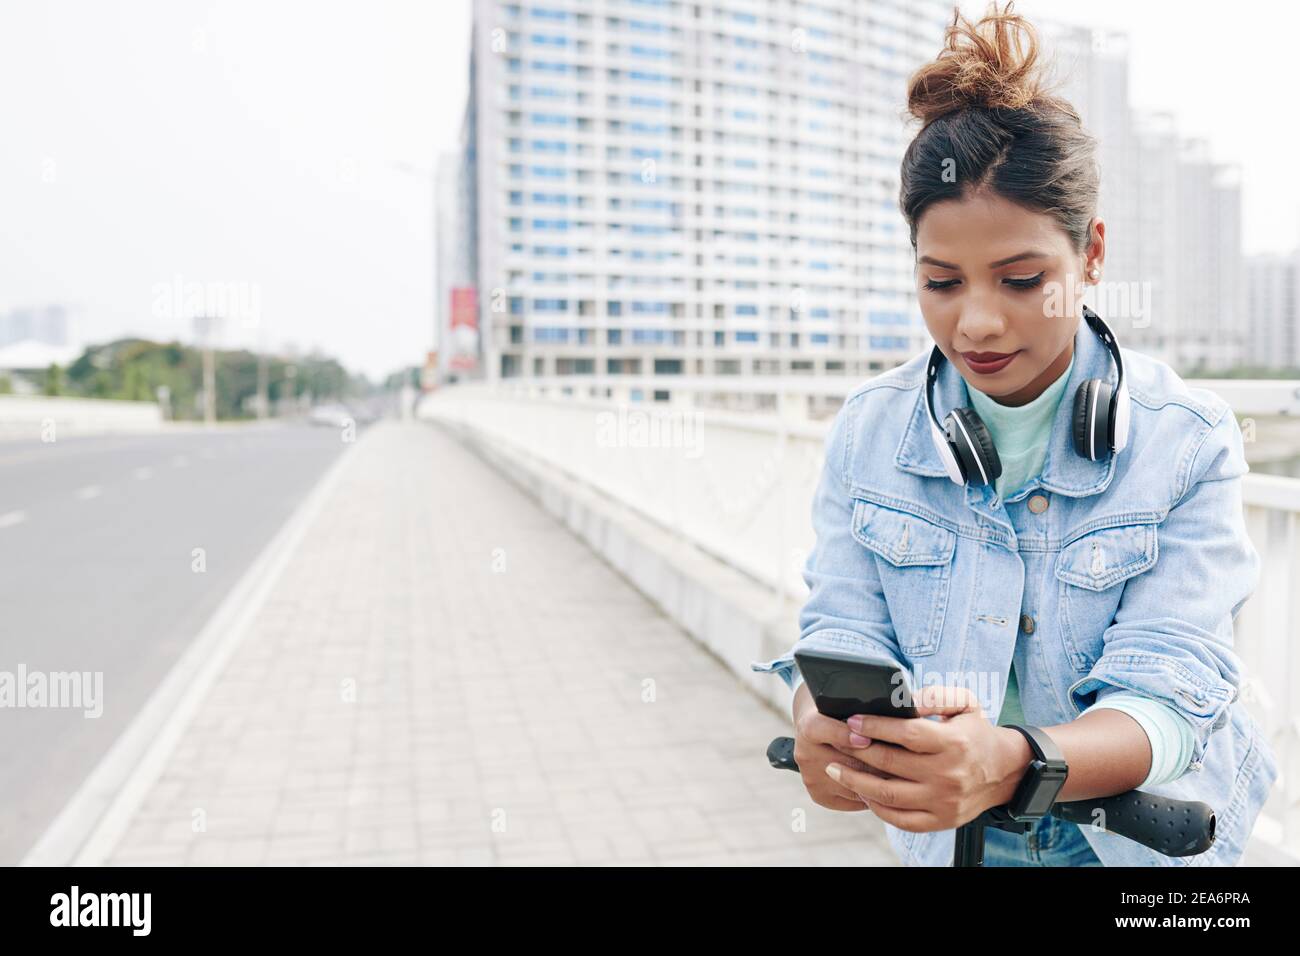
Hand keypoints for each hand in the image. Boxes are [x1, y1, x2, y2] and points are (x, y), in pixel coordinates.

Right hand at [791, 682, 896, 812]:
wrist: (821, 729)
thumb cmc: (845, 709)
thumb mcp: (851, 701)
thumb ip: (868, 709)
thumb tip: (902, 714)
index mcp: (809, 726)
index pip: (821, 729)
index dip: (844, 734)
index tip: (866, 738)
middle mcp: (805, 754)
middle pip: (845, 763)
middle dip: (876, 762)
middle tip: (905, 762)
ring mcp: (811, 777)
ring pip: (854, 785)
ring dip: (881, 780)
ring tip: (907, 775)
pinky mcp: (820, 795)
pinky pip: (855, 799)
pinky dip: (875, 793)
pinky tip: (894, 785)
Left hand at [823, 685, 1031, 831]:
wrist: (1004, 771)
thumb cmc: (975, 731)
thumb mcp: (964, 703)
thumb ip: (934, 695)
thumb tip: (902, 699)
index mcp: (954, 743)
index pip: (905, 734)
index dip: (874, 726)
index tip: (851, 720)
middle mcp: (948, 775)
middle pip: (890, 764)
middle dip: (856, 751)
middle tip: (836, 742)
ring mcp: (943, 802)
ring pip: (888, 794)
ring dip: (855, 780)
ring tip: (836, 768)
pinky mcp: (940, 821)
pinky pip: (899, 819)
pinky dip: (875, 806)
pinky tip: (860, 790)